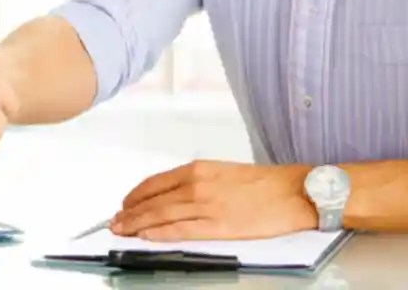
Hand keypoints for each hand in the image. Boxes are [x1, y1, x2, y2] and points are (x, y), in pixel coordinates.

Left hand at [111, 160, 315, 240]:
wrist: (294, 192)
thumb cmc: (264, 183)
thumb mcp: (222, 172)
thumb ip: (197, 181)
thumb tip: (174, 195)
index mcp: (197, 170)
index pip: (154, 183)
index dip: (135, 196)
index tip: (124, 204)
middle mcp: (196, 185)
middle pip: (152, 201)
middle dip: (129, 213)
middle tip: (114, 223)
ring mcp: (206, 206)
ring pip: (160, 216)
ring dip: (137, 224)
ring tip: (122, 231)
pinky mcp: (218, 227)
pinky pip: (180, 231)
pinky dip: (159, 234)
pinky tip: (146, 237)